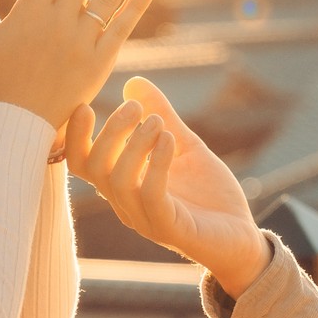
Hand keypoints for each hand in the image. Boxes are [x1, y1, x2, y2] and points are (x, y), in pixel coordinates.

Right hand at [71, 77, 268, 296]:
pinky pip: (151, 195)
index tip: (85, 104)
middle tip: (134, 108)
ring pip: (118, 181)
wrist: (243, 236)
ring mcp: (145, 219)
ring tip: (156, 122)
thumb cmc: (209, 194)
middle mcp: (126, 204)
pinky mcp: (170, 228)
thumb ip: (160, 115)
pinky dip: (156, 163)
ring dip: (133, 144)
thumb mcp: (184, 145)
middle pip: (94, 168)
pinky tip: (169, 140)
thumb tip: (133, 81)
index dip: (74, 136)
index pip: (81, 163)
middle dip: (110, 132)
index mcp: (123, 184)